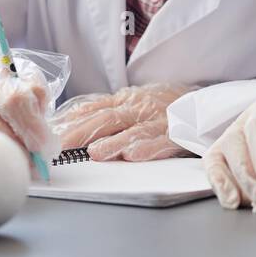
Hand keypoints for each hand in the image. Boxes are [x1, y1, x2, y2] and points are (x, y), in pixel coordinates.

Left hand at [48, 83, 197, 160]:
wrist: (207, 102)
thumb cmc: (165, 105)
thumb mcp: (134, 101)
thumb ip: (107, 110)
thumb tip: (69, 121)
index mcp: (126, 101)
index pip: (93, 109)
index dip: (70, 120)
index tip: (47, 133)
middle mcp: (140, 108)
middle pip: (106, 119)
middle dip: (81, 133)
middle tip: (59, 147)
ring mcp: (159, 120)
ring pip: (134, 130)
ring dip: (114, 142)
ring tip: (96, 154)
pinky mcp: (179, 133)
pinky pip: (162, 141)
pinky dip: (148, 148)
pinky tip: (134, 156)